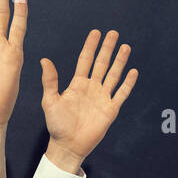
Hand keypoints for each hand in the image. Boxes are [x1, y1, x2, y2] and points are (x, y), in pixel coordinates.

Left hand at [40, 29, 138, 173]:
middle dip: (107, 48)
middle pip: (102, 63)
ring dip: (120, 61)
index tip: (95, 33)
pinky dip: (128, 83)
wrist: (68, 145)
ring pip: (113, 75)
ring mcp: (102, 97)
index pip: (85, 60)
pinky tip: (133, 71)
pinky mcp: (111, 109)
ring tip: (126, 47)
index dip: (90, 46)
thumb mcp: (50, 100)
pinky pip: (122, 93)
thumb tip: (44, 59)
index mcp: (77, 84)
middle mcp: (91, 88)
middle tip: (114, 33)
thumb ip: (50, 81)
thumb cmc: (56, 124)